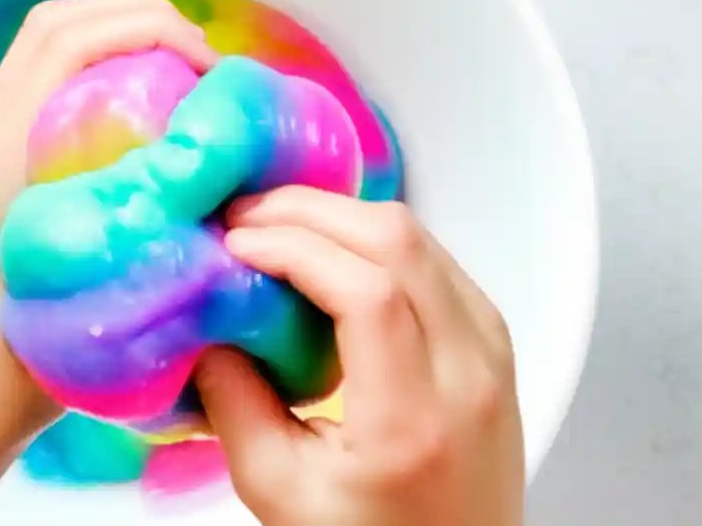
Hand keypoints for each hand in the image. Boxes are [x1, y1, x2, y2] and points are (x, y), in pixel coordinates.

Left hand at [0, 0, 214, 525]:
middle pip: (54, 27)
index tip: (209, 69)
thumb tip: (224, 182)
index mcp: (3, 164)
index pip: (70, 44)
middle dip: (136, 20)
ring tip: (176, 77)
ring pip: (41, 51)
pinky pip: (38, 90)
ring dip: (111, 40)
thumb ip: (154, 234)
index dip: (150, 31)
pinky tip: (139, 119)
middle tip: (200, 63)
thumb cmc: (15, 381)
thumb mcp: (101, 306)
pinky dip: (91, 76)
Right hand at [196, 187, 523, 525]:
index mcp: (414, 420)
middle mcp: (470, 375)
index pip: (366, 290)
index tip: (235, 244)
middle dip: (310, 211)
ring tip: (278, 228)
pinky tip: (331, 252)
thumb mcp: (278, 491)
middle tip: (245, 218)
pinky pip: (437, 262)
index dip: (294, 246)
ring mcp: (492, 355)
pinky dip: (378, 240)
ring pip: (422, 239)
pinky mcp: (493, 347)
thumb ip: (235, 404)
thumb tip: (208, 324)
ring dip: (343, 216)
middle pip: (399, 243)